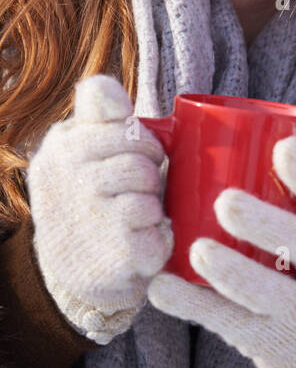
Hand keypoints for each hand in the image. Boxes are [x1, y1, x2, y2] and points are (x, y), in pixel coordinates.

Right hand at [27, 75, 172, 341]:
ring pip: (149, 191)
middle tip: (142, 189)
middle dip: (152, 171)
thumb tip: (115, 95)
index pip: (120, 122)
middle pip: (141, 158)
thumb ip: (99, 111)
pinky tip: (145, 240)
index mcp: (61, 148)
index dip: (144, 140)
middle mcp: (66, 181)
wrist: (75, 271)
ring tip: (140, 216)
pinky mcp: (118, 254)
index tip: (143, 155)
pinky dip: (163, 237)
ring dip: (155, 203)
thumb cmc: (91, 195)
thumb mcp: (83, 147)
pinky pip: (161, 232)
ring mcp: (90, 217)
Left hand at [148, 134, 295, 367]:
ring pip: (269, 294)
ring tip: (198, 248)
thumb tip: (219, 135)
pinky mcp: (270, 345)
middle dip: (268, 224)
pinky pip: (229, 325)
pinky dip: (193, 306)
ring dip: (231, 271)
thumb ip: (290, 204)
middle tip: (226, 202)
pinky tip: (160, 288)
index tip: (284, 147)